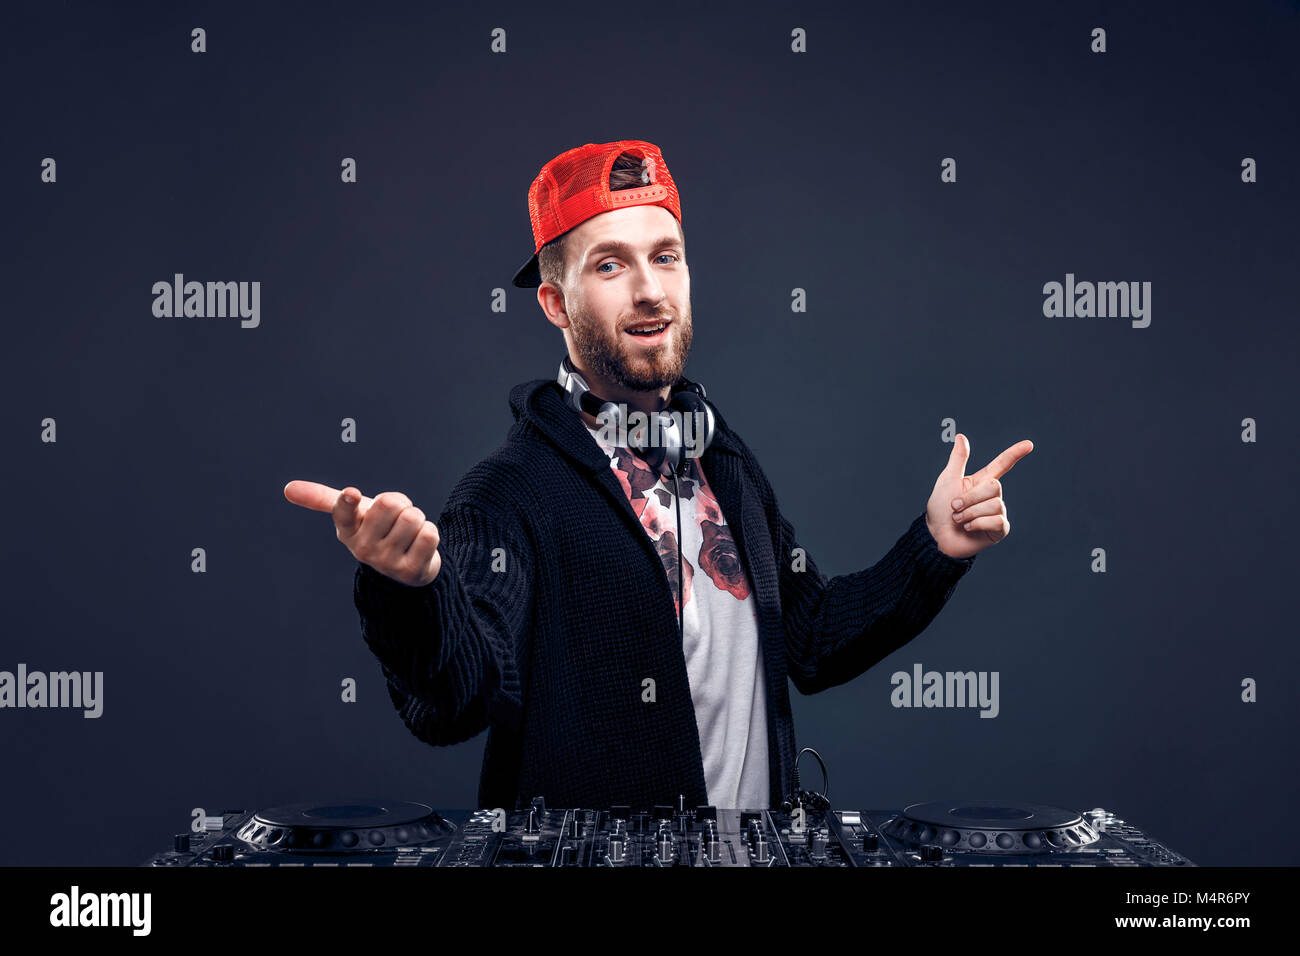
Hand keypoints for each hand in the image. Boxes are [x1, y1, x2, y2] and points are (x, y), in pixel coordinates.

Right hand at [283, 480, 441, 586]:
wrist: (405, 565)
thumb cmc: (377, 530)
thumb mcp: (354, 514)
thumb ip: (324, 499)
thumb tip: (287, 488)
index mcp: (346, 531)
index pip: (344, 512)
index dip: (349, 501)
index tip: (351, 493)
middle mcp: (362, 549)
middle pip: (391, 503)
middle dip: (401, 504)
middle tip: (395, 519)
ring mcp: (386, 562)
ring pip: (413, 517)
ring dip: (417, 519)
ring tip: (407, 532)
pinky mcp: (411, 571)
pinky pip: (429, 534)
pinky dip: (429, 534)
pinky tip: (419, 545)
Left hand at [924, 434, 1032, 559]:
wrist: (936, 536)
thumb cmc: (940, 509)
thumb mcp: (947, 481)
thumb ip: (958, 460)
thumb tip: (961, 436)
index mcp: (981, 482)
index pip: (1002, 465)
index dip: (1014, 454)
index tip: (1029, 444)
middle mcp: (992, 496)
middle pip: (994, 486)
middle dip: (970, 497)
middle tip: (954, 506)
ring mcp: (997, 513)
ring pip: (995, 504)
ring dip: (970, 512)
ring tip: (959, 519)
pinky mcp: (999, 529)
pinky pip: (997, 521)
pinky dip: (977, 523)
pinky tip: (968, 528)